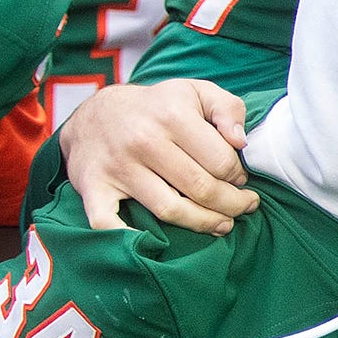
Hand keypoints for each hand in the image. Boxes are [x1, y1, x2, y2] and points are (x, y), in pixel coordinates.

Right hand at [57, 81, 255, 234]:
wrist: (95, 114)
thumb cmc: (157, 107)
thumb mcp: (195, 92)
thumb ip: (227, 108)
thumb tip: (241, 141)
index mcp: (172, 116)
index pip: (220, 161)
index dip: (238, 176)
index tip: (240, 180)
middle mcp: (143, 141)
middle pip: (200, 188)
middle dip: (231, 205)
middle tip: (243, 208)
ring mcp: (117, 167)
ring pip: (170, 210)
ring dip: (202, 224)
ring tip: (222, 225)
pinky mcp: (94, 187)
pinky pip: (109, 223)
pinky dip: (131, 239)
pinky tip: (158, 245)